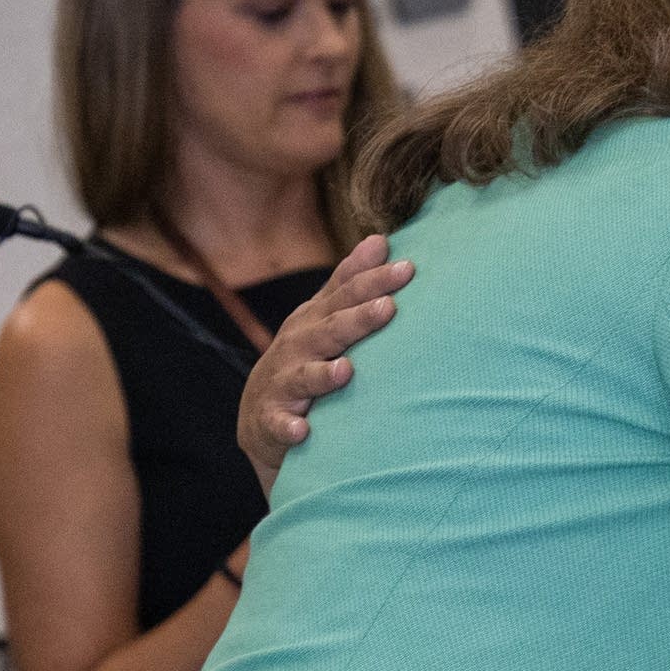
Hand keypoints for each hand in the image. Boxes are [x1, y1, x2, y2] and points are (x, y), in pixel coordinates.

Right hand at [237, 235, 412, 491]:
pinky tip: (302, 431)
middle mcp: (297, 346)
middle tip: (388, 307)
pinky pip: (280, 425)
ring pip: (304, 377)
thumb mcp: (323, 317)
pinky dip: (288, 428)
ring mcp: (283, 383)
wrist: (262, 415)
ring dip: (323, 374)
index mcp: (314, 319)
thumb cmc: (303, 358)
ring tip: (346, 370)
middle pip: (329, 330)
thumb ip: (349, 281)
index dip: (373, 281)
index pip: (345, 295)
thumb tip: (380, 240)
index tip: (407, 268)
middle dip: (357, 319)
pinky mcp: (272, 421)